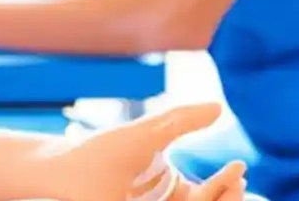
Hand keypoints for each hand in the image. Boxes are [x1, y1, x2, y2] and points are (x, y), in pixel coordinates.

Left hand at [52, 104, 247, 200]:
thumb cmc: (101, 151)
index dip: (229, 186)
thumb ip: (181, 121)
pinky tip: (197, 196)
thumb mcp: (147, 135)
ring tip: (224, 183)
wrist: (60, 169)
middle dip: (228, 199)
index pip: (214, 196)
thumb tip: (218, 107)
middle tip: (236, 179)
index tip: (238, 167)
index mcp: (175, 193)